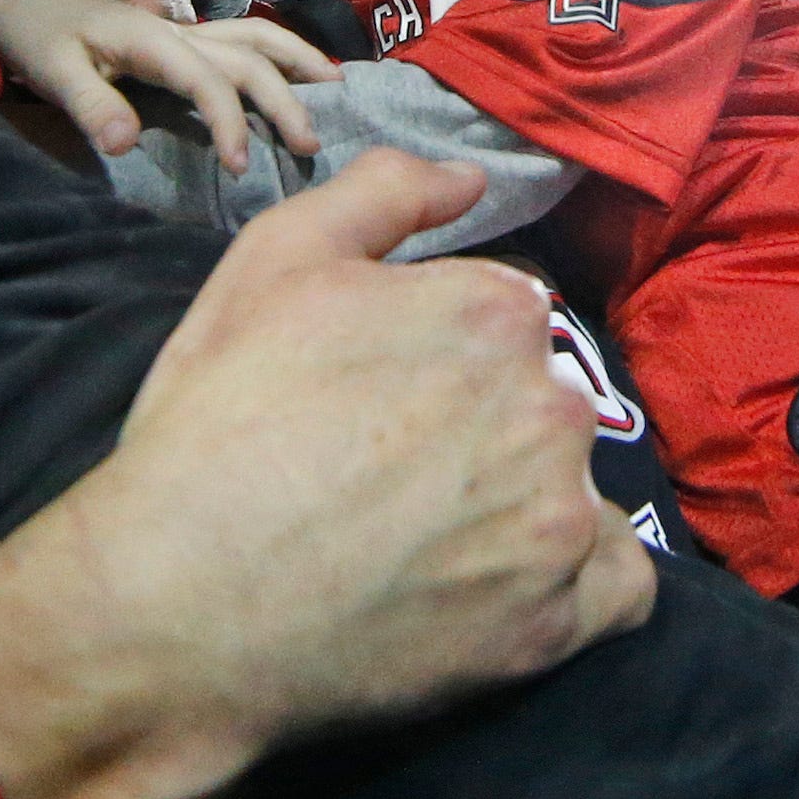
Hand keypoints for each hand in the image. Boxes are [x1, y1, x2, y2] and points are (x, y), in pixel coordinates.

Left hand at [0, 0, 331, 172]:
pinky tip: (297, 77)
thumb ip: (89, 105)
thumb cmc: (34, 36)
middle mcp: (178, 31)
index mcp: (151, 40)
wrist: (16, 0)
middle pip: (249, 55)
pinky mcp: (179, 40)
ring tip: (338, 90)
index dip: (230, 122)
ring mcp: (182, 32)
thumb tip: (125, 145)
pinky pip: (241, 41)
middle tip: (313, 146)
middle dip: (286, 98)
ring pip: (255, 36)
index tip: (241, 168)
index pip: (209, 79)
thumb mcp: (51, 71)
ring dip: (298, 59)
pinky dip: (278, 55)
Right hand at [0, 152, 646, 798]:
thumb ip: (384, 192)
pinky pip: (615, 586)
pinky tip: (493, 584)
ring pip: (567, 485)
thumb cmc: (218, 422)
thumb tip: (470, 177)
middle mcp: (549, 405)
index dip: (429, 352)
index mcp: (493, 310)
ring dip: (516, 499)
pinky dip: (569, 581)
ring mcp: (559, 518)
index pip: (497, 314)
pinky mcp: (558, 621)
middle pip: (535, 398)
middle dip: (476, 423)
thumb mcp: (273, 261)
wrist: (183, 600)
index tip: (369, 395)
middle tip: (379, 470)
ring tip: (417, 537)